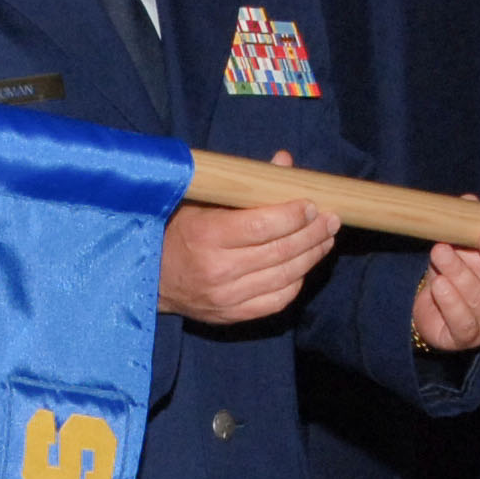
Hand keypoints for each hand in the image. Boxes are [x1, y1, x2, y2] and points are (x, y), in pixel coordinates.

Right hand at [159, 146, 336, 324]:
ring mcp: (226, 297)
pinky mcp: (231, 315)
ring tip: (326, 239)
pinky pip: (276, 300)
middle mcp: (217, 269)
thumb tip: (284, 163)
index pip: (263, 225)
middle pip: (280, 251)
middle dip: (312, 233)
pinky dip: (296, 282)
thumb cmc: (175, 230)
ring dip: (312, 256)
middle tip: (331, 219)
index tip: (312, 204)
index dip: (294, 214)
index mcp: (205, 235)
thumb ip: (244, 184)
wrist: (148, 277)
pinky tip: (305, 265)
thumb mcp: (201, 200)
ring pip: (284, 276)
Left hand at [410, 215, 479, 354]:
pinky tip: (439, 284)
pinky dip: (450, 302)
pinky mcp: (468, 338)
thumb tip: (469, 201)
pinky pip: (462, 321)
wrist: (435, 305)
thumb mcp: (466, 245)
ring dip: (460, 273)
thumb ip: (470, 224)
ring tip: (441, 251)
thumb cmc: (462, 270)